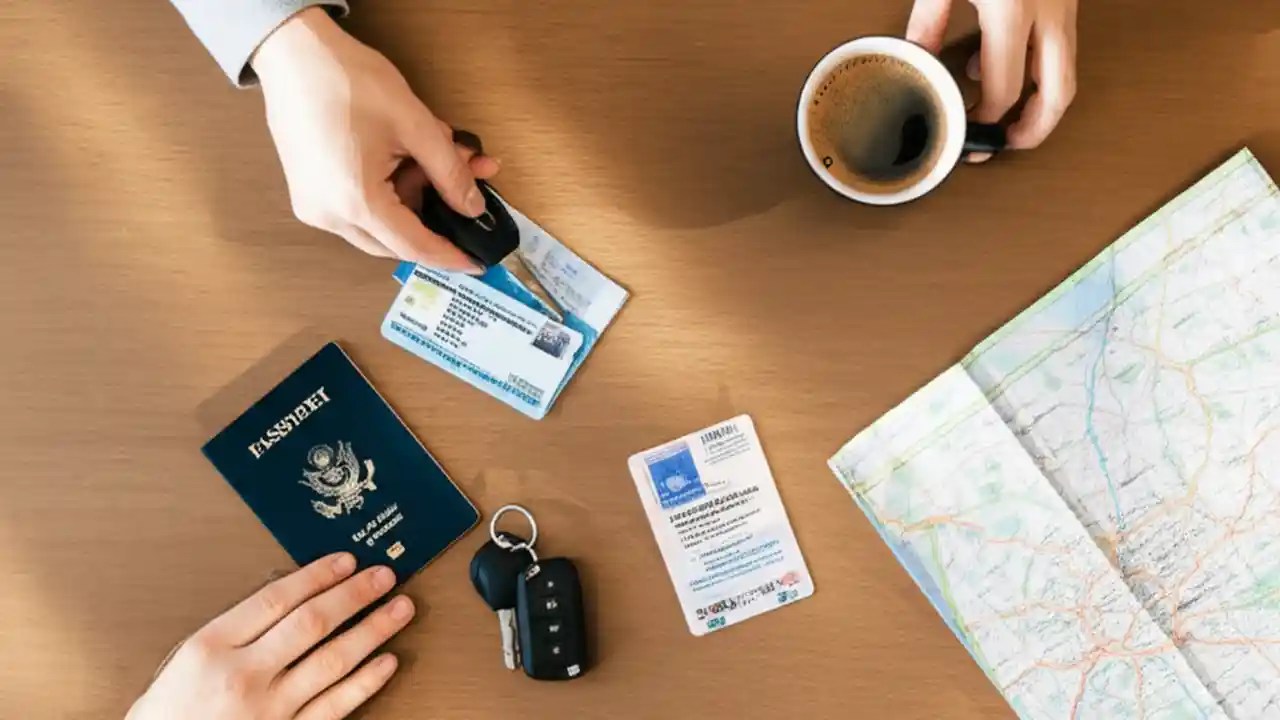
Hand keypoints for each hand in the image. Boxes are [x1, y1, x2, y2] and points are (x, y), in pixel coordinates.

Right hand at [126, 554, 414, 719]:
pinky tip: (387, 662)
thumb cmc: (166, 718)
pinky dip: (366, 682)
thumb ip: (232, 632)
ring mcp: (267, 710)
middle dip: (355, 595)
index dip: (317, 575)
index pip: (276, 598)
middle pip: (311, 623)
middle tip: (385, 575)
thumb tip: (290, 597)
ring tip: (400, 609)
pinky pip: (336, 706)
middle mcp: (241, 676)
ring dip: (373, 630)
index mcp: (210, 648)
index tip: (346, 560)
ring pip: (333, 660)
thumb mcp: (183, 665)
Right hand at [251, 9, 500, 270]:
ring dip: (415, 196)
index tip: (476, 260)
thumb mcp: (414, 125)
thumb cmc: (348, 81)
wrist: (294, 54)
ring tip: (443, 153)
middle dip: (436, 213)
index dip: (449, 254)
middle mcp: (329, 215)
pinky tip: (409, 156)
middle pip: (396, 240)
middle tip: (470, 182)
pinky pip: (358, 207)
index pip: (414, 246)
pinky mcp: (309, 192)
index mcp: (356, 202)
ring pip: (379, 224)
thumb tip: (472, 206)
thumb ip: (450, 172)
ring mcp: (314, 206)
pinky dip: (390, 191)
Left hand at [907, 0, 1078, 158]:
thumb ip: (930, 17)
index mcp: (1011, 10)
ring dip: (1042, 99)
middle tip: (1007, 144)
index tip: (966, 133)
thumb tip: (918, 58)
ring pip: (1067, 70)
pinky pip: (1064, 42)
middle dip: (1035, 128)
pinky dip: (1042, 65)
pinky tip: (1007, 62)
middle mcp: (1049, 10)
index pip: (1005, 90)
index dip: (986, 121)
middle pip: (1058, 92)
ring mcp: (1066, 3)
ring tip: (1006, 115)